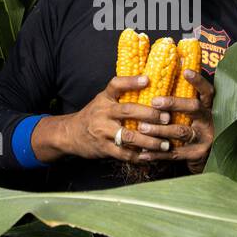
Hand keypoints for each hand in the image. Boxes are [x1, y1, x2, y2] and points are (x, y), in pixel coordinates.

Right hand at [31, 74, 175, 162]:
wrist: (70, 134)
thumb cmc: (94, 115)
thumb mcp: (103, 100)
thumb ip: (122, 95)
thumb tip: (150, 84)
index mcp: (104, 98)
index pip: (116, 85)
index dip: (131, 81)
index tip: (147, 79)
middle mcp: (103, 112)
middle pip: (127, 110)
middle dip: (149, 115)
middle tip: (166, 118)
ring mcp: (102, 131)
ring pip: (128, 136)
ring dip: (149, 141)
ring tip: (165, 144)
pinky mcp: (103, 148)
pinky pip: (123, 153)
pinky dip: (139, 156)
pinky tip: (151, 157)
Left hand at [125, 68, 214, 171]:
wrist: (208, 159)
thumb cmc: (193, 128)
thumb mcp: (194, 113)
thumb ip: (182, 97)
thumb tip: (163, 73)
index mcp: (207, 108)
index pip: (207, 91)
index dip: (198, 81)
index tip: (185, 71)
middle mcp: (208, 121)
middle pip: (193, 108)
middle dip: (173, 103)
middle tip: (154, 101)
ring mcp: (204, 139)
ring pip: (180, 132)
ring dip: (159, 129)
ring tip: (141, 127)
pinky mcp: (196, 154)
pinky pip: (173, 153)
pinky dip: (156, 152)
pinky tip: (142, 152)